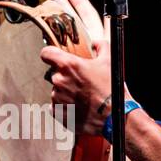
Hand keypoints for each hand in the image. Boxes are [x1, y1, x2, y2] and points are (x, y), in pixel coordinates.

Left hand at [37, 0, 119, 136]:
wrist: (114, 117)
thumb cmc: (111, 89)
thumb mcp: (110, 61)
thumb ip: (101, 46)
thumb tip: (95, 43)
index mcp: (68, 65)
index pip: (46, 53)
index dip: (51, 54)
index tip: (56, 57)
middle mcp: (59, 80)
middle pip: (54, 73)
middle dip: (65, 76)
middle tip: (81, 82)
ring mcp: (57, 97)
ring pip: (56, 90)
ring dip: (66, 92)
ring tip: (83, 97)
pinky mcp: (58, 112)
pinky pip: (56, 106)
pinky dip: (65, 106)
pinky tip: (78, 107)